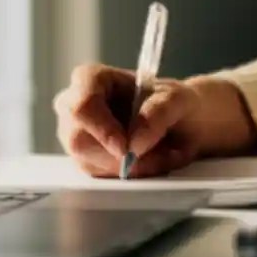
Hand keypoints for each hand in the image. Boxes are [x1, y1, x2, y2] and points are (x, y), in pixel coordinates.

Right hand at [53, 65, 256, 177]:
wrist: (182, 122)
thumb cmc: (174, 102)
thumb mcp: (177, 99)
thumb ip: (158, 113)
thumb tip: (134, 143)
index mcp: (91, 79)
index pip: (82, 106)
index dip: (101, 130)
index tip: (126, 149)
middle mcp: (74, 106)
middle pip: (78, 140)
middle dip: (119, 157)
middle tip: (157, 156)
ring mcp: (75, 135)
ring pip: (89, 163)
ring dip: (131, 168)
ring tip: (160, 155)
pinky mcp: (84, 159)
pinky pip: (100, 177)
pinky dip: (131, 175)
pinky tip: (149, 162)